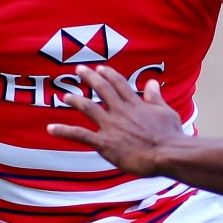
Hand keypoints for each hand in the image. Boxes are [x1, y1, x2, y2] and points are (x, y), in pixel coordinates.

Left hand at [47, 66, 186, 174]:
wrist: (168, 154)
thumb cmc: (171, 136)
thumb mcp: (166, 112)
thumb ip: (156, 97)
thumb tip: (152, 83)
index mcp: (136, 104)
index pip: (119, 84)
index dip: (108, 74)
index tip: (100, 68)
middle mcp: (121, 111)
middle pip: (102, 89)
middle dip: (89, 78)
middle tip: (79, 70)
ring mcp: (111, 126)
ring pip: (88, 107)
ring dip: (75, 100)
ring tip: (65, 96)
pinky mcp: (105, 143)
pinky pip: (80, 135)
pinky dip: (64, 131)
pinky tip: (51, 128)